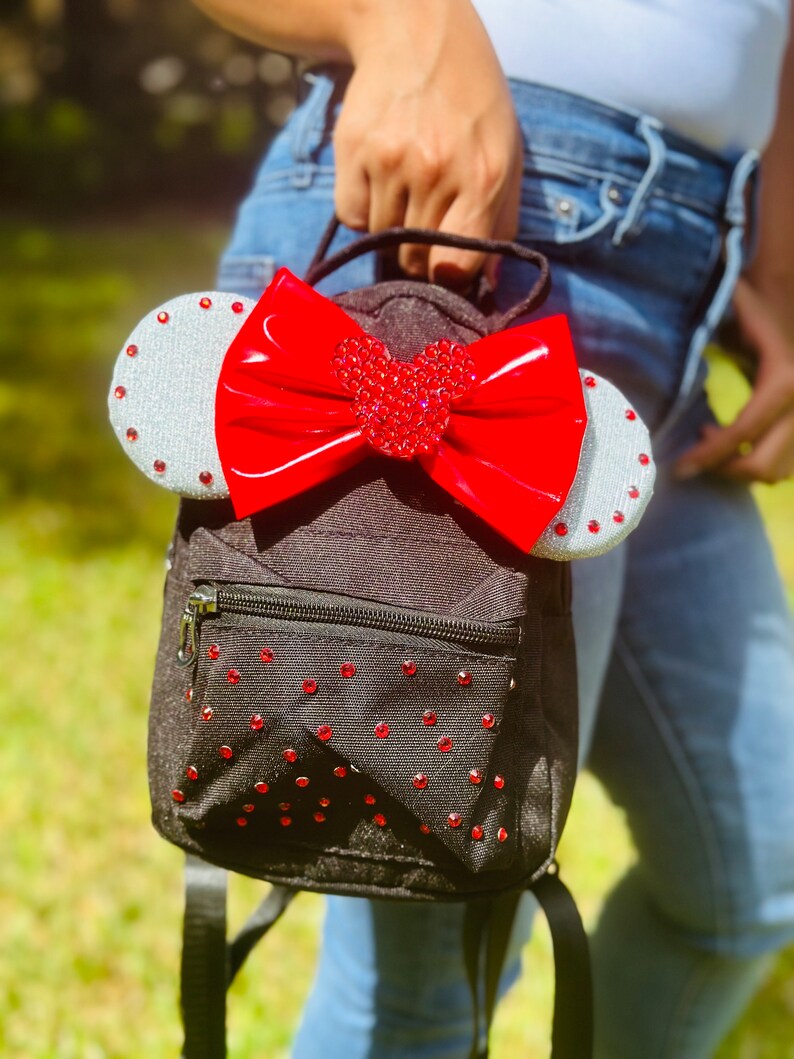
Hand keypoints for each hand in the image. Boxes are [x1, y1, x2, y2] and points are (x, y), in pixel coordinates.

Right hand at [335, 0, 521, 285]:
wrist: (418, 33)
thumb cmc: (472, 104)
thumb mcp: (507, 155)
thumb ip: (501, 224)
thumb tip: (487, 287)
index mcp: (483, 177)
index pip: (455, 268)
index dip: (448, 276)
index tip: (445, 266)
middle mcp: (435, 170)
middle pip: (414, 259)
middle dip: (418, 254)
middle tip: (425, 222)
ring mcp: (390, 160)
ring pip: (381, 241)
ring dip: (391, 229)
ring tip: (405, 189)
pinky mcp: (353, 151)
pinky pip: (351, 217)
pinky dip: (363, 210)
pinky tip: (379, 180)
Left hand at [675, 277, 793, 483]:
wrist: (788, 302)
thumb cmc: (753, 304)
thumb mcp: (731, 304)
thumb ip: (705, 316)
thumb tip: (662, 334)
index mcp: (785, 377)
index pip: (745, 430)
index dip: (710, 454)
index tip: (679, 467)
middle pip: (764, 463)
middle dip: (724, 469)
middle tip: (690, 460)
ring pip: (777, 471)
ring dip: (739, 468)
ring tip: (709, 439)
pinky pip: (784, 465)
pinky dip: (754, 463)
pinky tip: (728, 439)